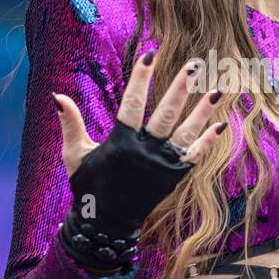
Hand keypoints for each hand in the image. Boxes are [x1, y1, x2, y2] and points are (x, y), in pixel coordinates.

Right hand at [52, 49, 224, 183]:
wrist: (106, 224)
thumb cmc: (89, 186)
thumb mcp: (75, 155)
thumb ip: (71, 124)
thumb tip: (57, 95)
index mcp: (120, 144)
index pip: (131, 105)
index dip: (141, 78)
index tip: (150, 54)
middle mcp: (144, 153)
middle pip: (165, 116)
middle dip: (180, 90)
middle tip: (194, 65)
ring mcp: (161, 165)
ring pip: (185, 133)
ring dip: (201, 112)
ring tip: (216, 90)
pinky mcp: (173, 176)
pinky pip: (194, 156)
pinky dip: (208, 142)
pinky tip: (221, 124)